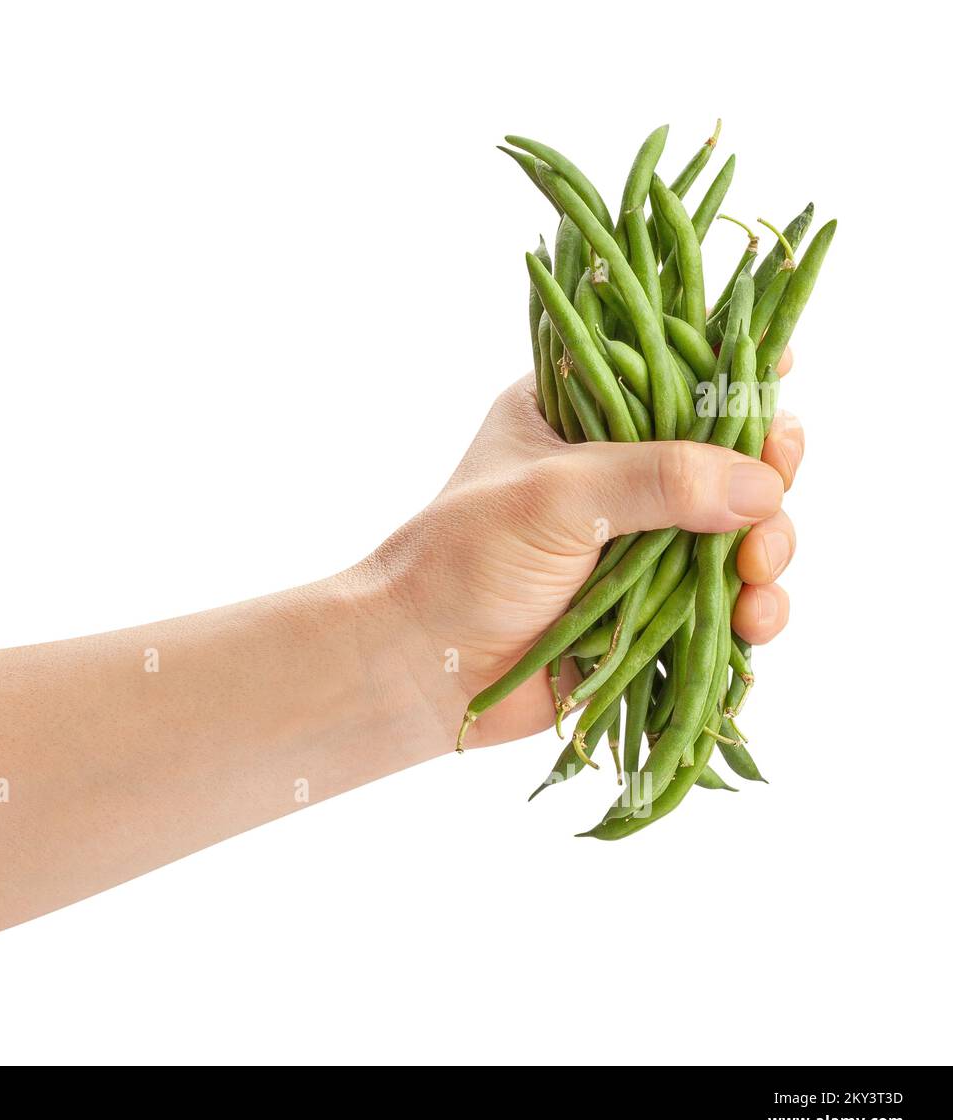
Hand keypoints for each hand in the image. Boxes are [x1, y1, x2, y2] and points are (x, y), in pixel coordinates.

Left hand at [365, 356, 802, 749]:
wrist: (419, 666)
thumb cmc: (463, 558)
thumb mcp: (557, 496)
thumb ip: (659, 479)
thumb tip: (765, 486)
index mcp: (581, 412)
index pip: (675, 370)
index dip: (734, 373)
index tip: (784, 376)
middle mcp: (618, 470)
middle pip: (728, 453)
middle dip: (767, 474)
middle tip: (773, 497)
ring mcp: (639, 541)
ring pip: (738, 531)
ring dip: (767, 548)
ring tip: (758, 572)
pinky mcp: (651, 608)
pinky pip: (723, 600)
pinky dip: (750, 608)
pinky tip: (754, 621)